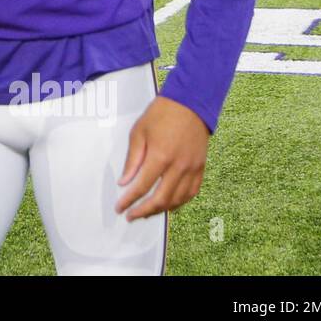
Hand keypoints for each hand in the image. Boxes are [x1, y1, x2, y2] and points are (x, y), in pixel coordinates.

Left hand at [116, 96, 209, 220]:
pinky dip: (179, 202)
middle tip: (131, 216)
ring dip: (161, 210)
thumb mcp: (139, 133)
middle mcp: (178, 166)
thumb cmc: (161, 115)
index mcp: (160, 156)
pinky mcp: (201, 168)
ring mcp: (192, 169)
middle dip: (143, 211)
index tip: (120, 208)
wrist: (190, 103)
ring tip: (146, 212)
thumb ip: (132, 160)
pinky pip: (191, 193)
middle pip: (161, 199)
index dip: (129, 201)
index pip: (142, 187)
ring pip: (177, 200)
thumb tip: (124, 182)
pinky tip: (168, 204)